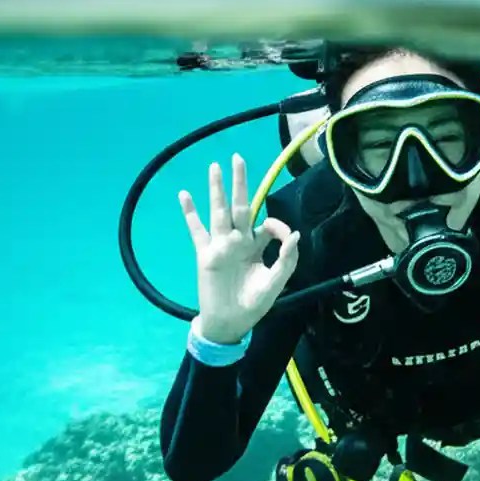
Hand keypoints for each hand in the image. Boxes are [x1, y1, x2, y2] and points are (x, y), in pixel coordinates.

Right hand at [179, 154, 300, 344]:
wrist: (229, 323)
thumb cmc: (253, 304)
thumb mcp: (275, 283)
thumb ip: (286, 259)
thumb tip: (295, 233)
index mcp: (257, 247)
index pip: (267, 224)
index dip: (277, 226)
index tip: (284, 235)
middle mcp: (239, 241)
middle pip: (240, 205)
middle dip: (240, 182)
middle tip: (239, 157)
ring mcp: (221, 245)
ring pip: (219, 211)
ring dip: (217, 189)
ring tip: (214, 166)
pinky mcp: (205, 254)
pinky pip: (197, 230)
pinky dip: (190, 213)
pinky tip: (184, 195)